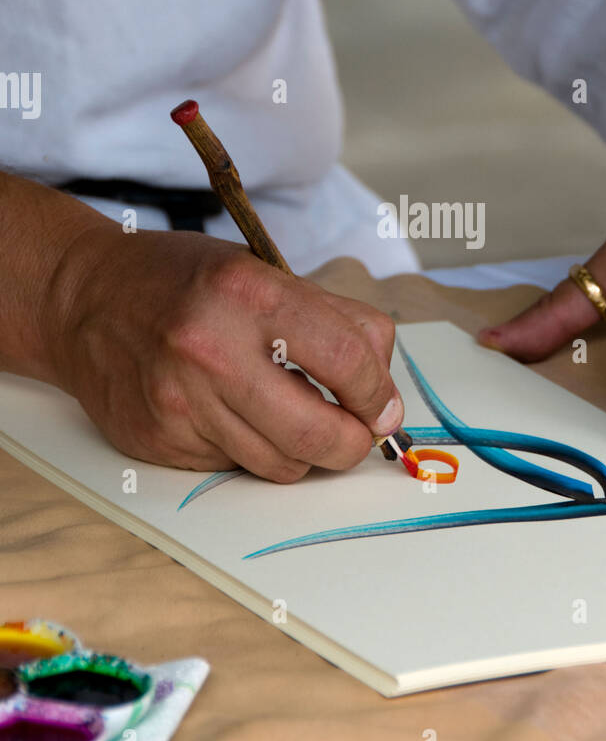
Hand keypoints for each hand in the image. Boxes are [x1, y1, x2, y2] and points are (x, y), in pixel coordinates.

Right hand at [43, 223, 403, 480]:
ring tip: (294, 418)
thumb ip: (336, 322)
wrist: (84, 300)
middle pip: (319, 434)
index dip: (379, 394)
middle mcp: (212, 349)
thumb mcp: (265, 272)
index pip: (347, 361)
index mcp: (250, 294)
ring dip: (304, 452)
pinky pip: (235, 468)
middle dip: (353, 443)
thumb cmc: (186, 283)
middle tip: (356, 433)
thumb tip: (386, 393)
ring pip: (282, 465)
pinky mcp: (160, 440)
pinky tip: (237, 417)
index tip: (382, 405)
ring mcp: (181, 402)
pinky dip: (253, 451)